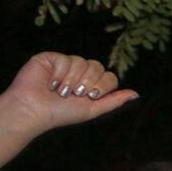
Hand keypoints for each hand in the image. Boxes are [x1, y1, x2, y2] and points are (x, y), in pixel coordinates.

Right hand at [0, 53, 136, 169]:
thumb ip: (114, 101)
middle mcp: (80, 72)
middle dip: (88, 83)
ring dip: (73, 80)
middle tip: (75, 94)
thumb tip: (136, 94)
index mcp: (91, 84)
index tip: (89, 97)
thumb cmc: (61, 113)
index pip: (109, 76)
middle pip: (98, 66)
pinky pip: (66, 58)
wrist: (35, 110)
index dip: (102, 86)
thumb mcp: (93, 109)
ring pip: (82, 62)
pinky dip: (60, 73)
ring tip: (61, 91)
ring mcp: (65, 63)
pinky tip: (51, 82)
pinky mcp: (51, 57)